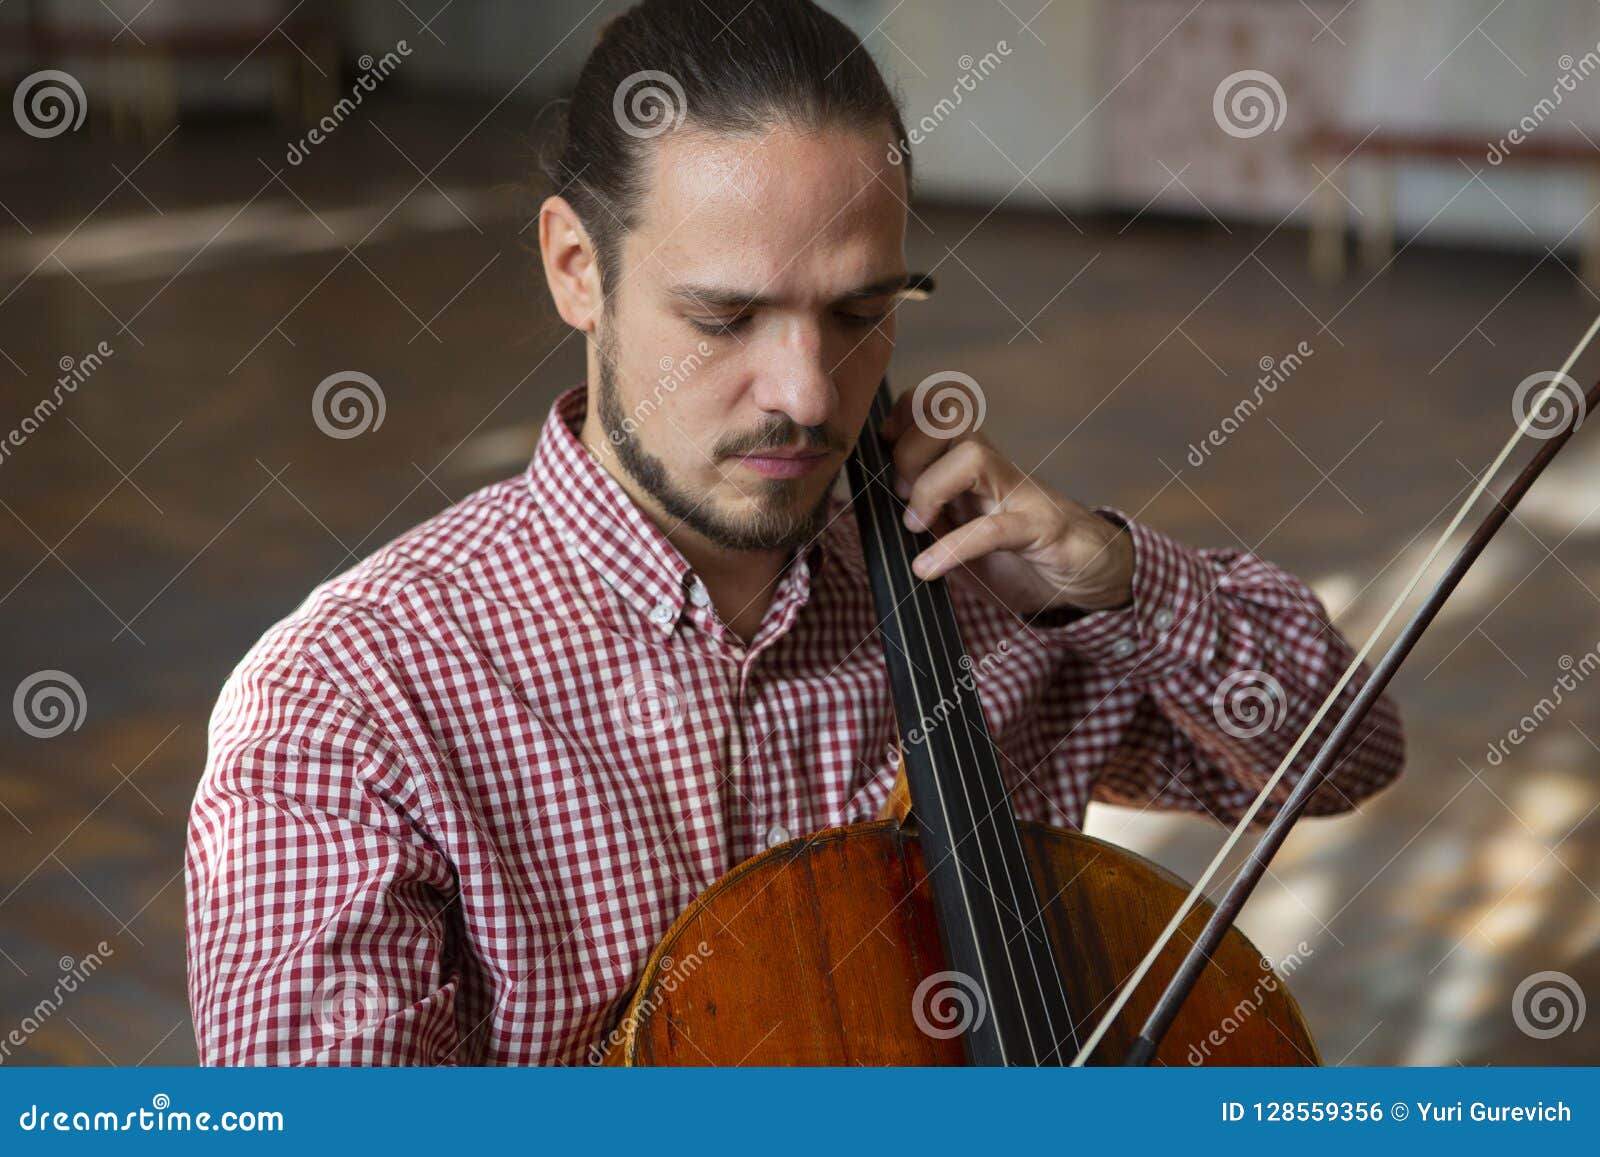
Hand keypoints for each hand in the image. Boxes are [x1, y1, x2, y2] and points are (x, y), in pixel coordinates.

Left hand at [879, 389, 1133, 616]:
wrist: (1091, 576)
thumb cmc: (1019, 553)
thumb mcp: (960, 532)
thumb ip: (926, 515)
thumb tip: (876, 505)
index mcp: (972, 464)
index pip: (937, 405)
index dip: (904, 416)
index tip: (884, 451)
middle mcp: (995, 469)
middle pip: (950, 415)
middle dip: (909, 450)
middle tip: (901, 495)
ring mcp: (1021, 495)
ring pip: (972, 455)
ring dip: (930, 488)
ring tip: (916, 526)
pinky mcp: (1042, 530)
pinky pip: (994, 528)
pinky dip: (954, 547)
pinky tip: (928, 568)